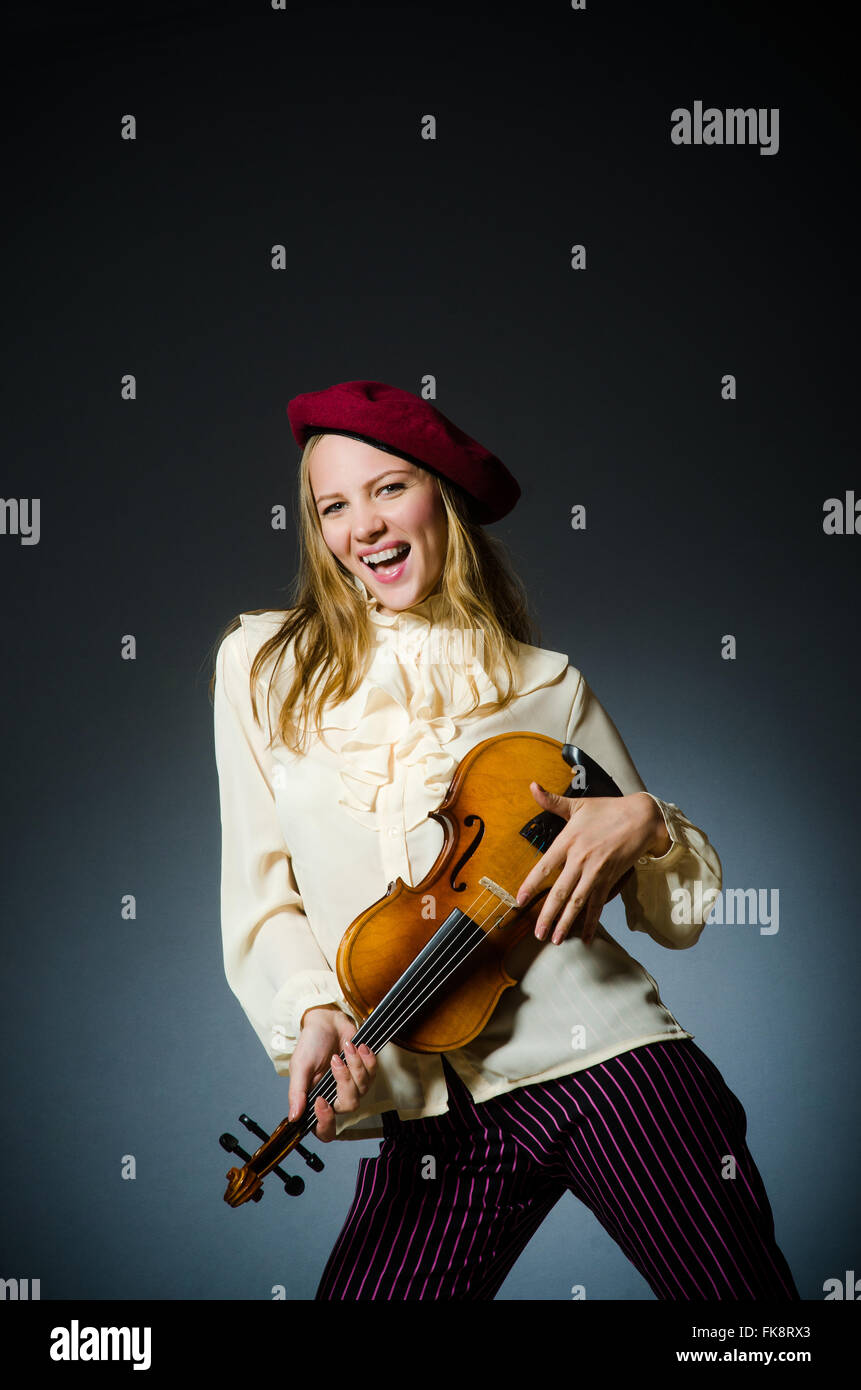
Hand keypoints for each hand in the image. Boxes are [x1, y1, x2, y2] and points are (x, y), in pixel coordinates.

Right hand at [287, 1005, 377, 1142]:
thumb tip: (293, 1117)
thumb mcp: (300, 1066)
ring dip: (356, 1065)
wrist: (327, 1021)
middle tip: (335, 1060)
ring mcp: (352, 1086)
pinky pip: (373, 1073)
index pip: (324, 1129)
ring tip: (346, 1047)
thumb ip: (297, 1092)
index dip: (326, 1122)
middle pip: (349, 1106)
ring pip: (363, 1089)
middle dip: (345, 1081)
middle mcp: (335, 1097)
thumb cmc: (311, 1043)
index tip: (322, 1101)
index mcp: (316, 1100)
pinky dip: (367, 1059)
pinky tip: (358, 1046)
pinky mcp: (365, 1072)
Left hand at [514, 786, 665, 946]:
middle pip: (559, 892)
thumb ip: (552, 801)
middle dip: (547, 915)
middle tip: (536, 933)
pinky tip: (584, 937)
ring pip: (577, 902)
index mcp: (568, 841)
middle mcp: (580, 859)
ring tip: (554, 939)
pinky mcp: (610, 879)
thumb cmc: (607, 810)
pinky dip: (591, 922)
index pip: (544, 867)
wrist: (641, 818)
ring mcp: (596, 872)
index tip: (519, 900)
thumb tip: (531, 786)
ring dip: (565, 923)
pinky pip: (597, 904)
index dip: (531, 885)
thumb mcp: (578, 804)